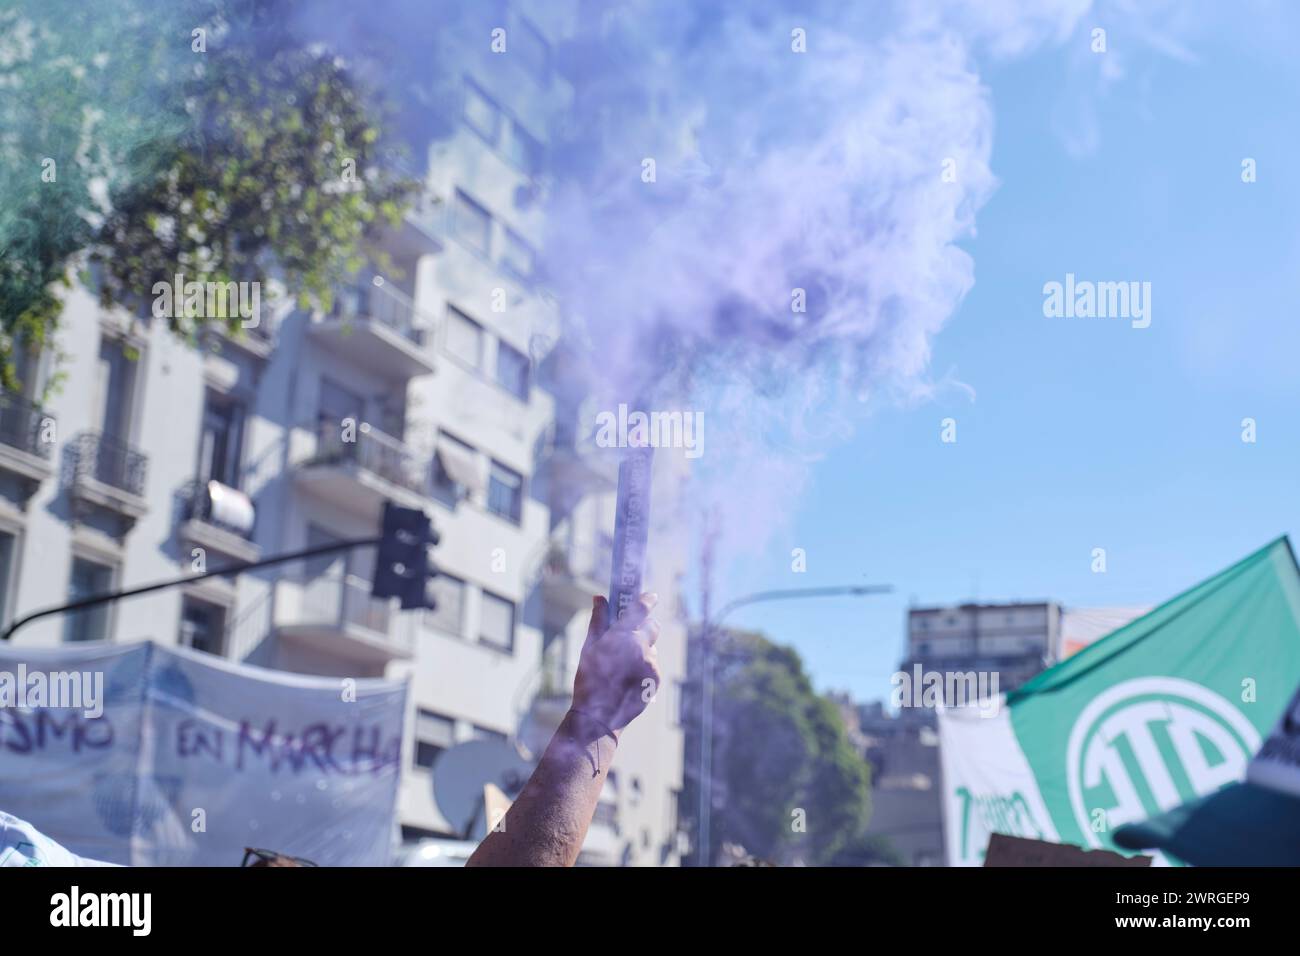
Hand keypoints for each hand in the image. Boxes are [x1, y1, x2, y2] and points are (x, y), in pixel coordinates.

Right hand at [570, 593, 661, 736]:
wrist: (598, 717)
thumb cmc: (589, 680)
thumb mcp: (589, 648)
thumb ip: (598, 621)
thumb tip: (600, 598)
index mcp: (622, 637)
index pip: (641, 609)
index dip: (647, 599)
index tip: (650, 596)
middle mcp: (641, 648)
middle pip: (653, 626)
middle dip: (645, 625)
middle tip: (632, 631)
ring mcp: (651, 664)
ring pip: (652, 647)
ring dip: (642, 648)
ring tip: (623, 663)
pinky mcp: (656, 678)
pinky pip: (652, 664)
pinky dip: (644, 665)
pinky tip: (628, 677)